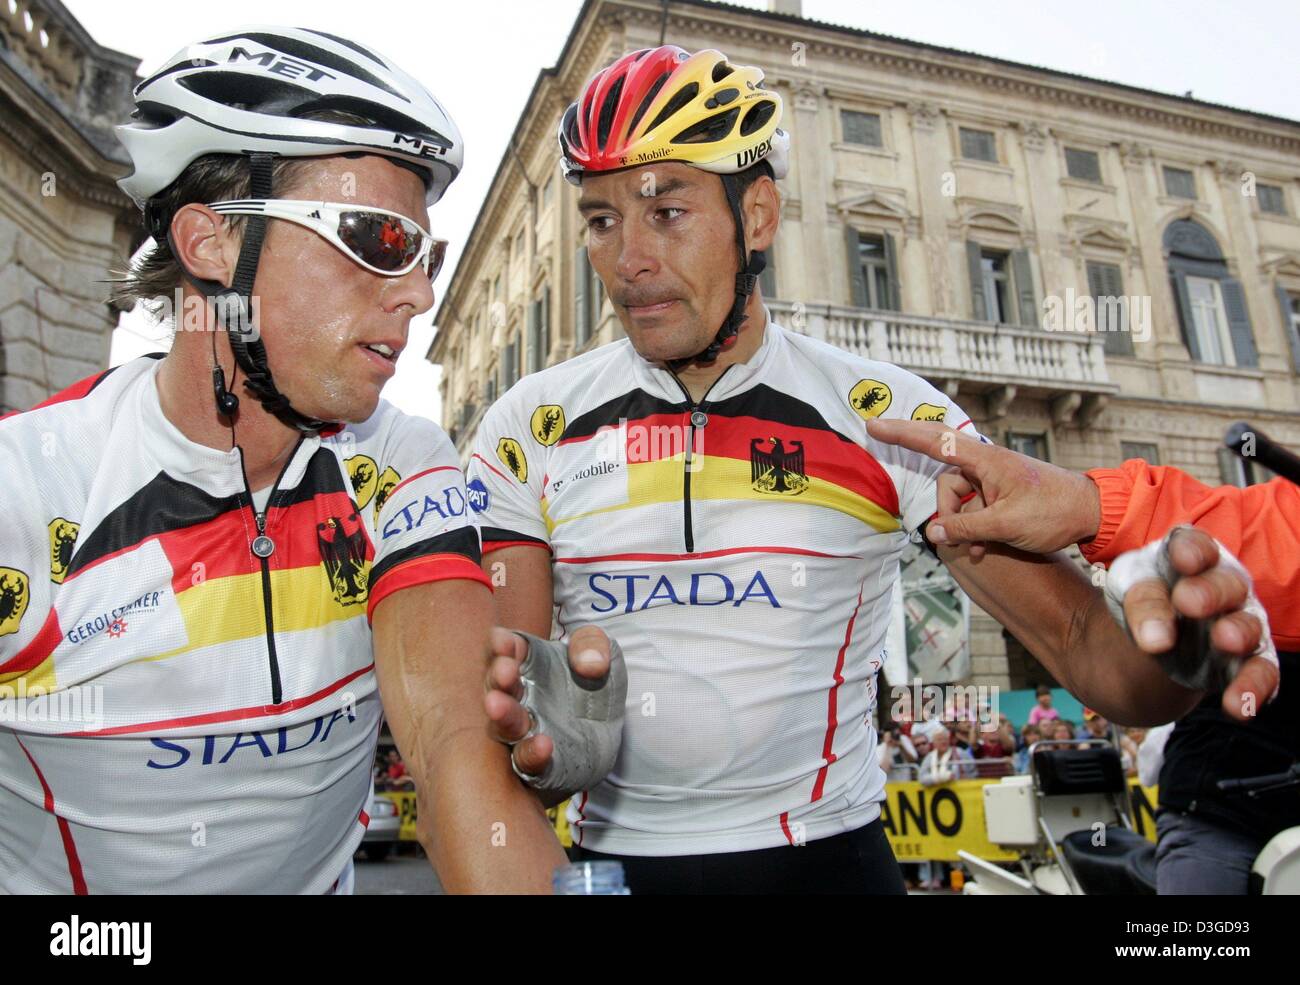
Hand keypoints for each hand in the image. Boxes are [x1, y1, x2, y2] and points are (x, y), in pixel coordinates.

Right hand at [483, 625, 610, 779]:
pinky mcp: (539, 763)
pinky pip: (529, 762)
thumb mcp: (602, 653)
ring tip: (497, 706)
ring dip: (502, 716)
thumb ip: (592, 645)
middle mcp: (519, 696)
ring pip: (504, 726)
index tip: (504, 641)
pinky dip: (532, 754)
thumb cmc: (595, 682)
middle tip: (504, 671)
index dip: (502, 644)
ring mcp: (525, 731)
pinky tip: (544, 745)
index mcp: (528, 663)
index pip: (508, 650)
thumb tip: (591, 664)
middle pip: (499, 687)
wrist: (609, 730)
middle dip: (497, 678)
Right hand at [866, 418, 1101, 554]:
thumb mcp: (1006, 525)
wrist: (1092, 513)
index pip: (935, 441)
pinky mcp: (1000, 493)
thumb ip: (966, 528)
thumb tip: (932, 533)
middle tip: (947, 530)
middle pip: (943, 477)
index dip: (901, 433)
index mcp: (986, 460)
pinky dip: (973, 527)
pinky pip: (973, 508)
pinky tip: (981, 549)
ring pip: (958, 499)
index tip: (873, 425)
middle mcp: (986, 464)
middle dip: (944, 507)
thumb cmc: (1054, 512)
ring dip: (962, 525)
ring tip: (978, 549)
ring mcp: (993, 479)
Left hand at [1111, 527, 1278, 721]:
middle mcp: (1222, 585)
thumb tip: (1136, 619)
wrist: (1149, 642)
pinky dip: (1253, 687)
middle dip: (1209, 592)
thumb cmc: (1143, 598)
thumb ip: (1134, 594)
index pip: (1194, 546)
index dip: (1191, 550)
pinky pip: (1259, 672)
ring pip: (1248, 626)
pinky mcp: (1245, 661)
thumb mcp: (1126, 588)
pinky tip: (1240, 705)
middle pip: (1225, 584)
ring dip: (1239, 633)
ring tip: (1224, 640)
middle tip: (1188, 602)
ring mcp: (1238, 623)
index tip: (1181, 559)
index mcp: (1189, 556)